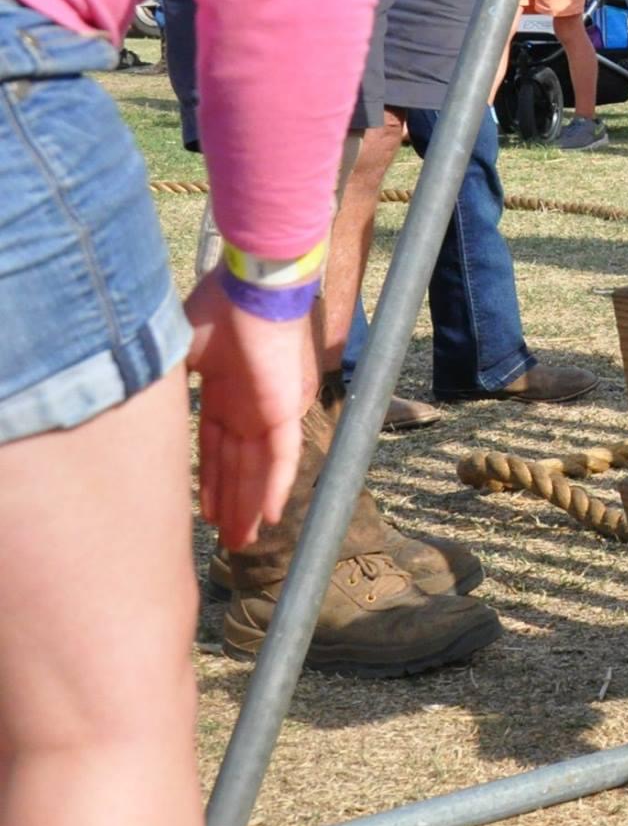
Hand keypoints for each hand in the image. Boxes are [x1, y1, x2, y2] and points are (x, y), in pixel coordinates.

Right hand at [185, 268, 317, 550]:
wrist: (252, 285)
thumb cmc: (216, 308)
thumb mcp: (182, 354)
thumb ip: (171, 384)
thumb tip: (142, 409)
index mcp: (226, 393)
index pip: (215, 448)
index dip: (209, 480)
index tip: (202, 508)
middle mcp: (250, 407)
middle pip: (237, 466)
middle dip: (231, 503)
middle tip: (225, 539)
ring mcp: (270, 408)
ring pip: (260, 468)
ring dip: (250, 505)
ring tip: (241, 540)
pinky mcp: (287, 407)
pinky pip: (284, 455)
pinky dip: (277, 485)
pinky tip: (270, 515)